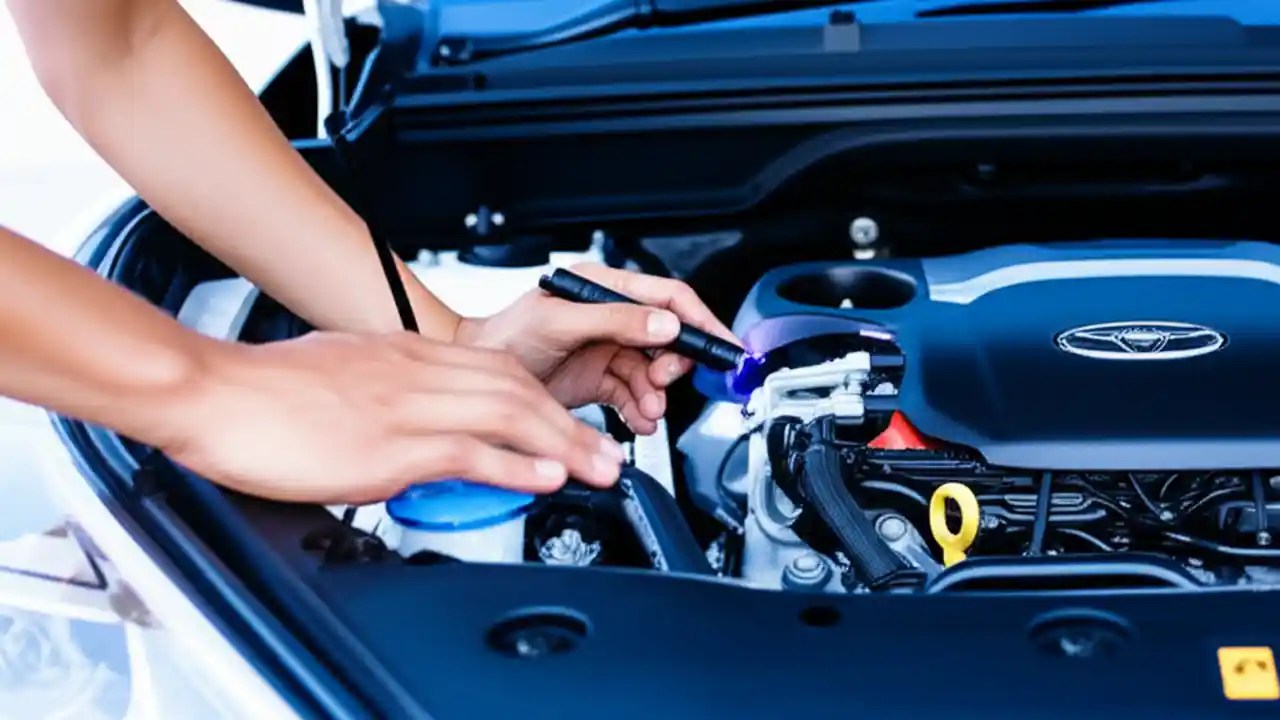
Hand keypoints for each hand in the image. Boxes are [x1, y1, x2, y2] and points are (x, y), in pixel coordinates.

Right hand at [150, 332, 623, 503]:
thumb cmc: (262, 391)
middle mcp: (415, 372)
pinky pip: (469, 450)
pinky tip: (545, 476)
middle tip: (605, 454)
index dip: (542, 398)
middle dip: (570, 423)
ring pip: (507, 414)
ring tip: (598, 470)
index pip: (495, 369)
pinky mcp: (389, 445)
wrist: (213, 393)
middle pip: (517, 388)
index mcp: (404, 356)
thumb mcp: (338, 374)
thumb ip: (383, 394)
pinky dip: (515, 464)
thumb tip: (403, 421)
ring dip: (563, 444)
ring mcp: (406, 406)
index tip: (566, 424)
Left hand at [455, 263, 738, 434]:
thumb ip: (614, 320)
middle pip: (667, 338)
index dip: (701, 320)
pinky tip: (639, 420)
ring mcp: (606, 349)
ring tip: (648, 410)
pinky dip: (641, 410)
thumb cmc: (502, 337)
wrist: (475, 379)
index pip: (669, 297)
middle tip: (667, 382)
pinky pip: (634, 395)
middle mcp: (610, 316)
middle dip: (674, 364)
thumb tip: (664, 324)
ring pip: (653, 371)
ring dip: (656, 393)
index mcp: (604, 288)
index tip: (722, 345)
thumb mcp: (559, 321)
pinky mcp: (598, 379)